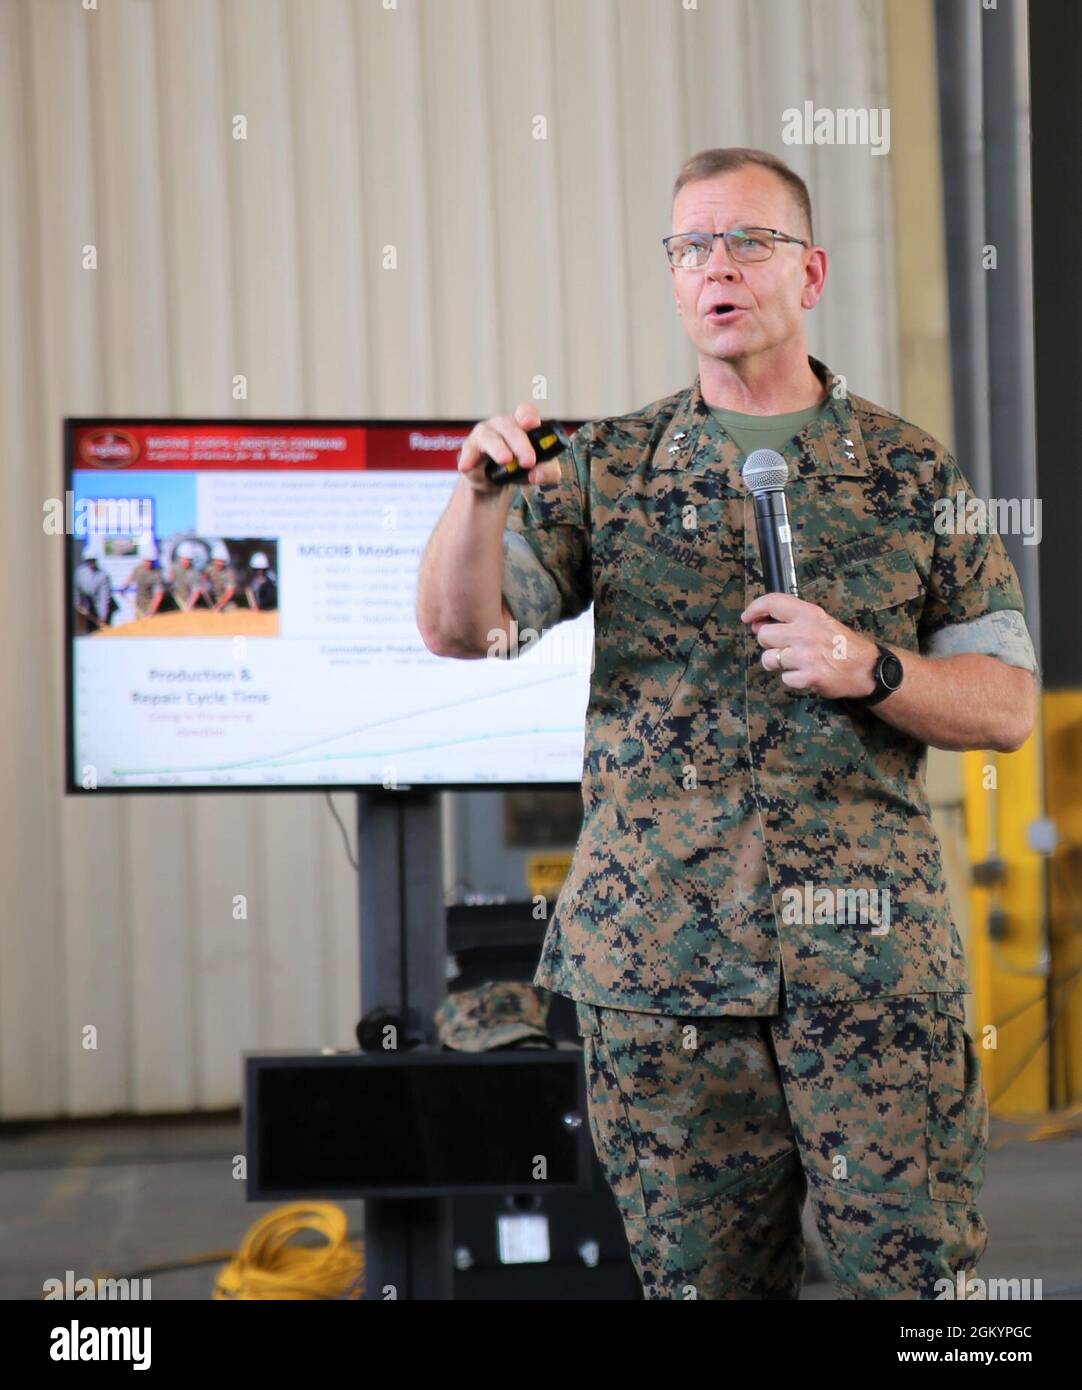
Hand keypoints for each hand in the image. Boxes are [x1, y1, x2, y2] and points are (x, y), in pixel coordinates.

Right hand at [457, 403, 559, 494]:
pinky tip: (466, 466)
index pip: (525, 412)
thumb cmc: (519, 469)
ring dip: (498, 448)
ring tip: (506, 460)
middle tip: (528, 462)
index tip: (531, 424)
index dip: (528, 416)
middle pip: (510, 427)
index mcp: (522, 425)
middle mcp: (503, 425)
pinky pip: (469, 450)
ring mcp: (485, 434)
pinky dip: (468, 458)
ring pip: (490, 437)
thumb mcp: (539, 472)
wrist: (494, 484)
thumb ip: (547, 472)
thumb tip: (536, 475)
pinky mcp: (470, 448)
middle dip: (520, 444)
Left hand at [740, 592, 879, 699]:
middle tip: (785, 646)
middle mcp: (806, 632)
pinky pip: (784, 678)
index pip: (773, 602)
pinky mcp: (809, 677)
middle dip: (770, 643)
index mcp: (809, 614)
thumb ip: (791, 620)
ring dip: (778, 663)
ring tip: (796, 662)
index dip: (754, 608)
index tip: (747, 617)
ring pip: (769, 659)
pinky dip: (792, 679)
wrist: (867, 669)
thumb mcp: (820, 621)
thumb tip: (757, 624)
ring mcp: (806, 656)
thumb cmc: (840, 644)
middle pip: (764, 636)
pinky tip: (806, 674)